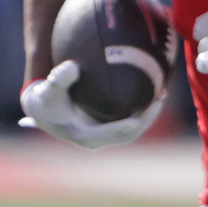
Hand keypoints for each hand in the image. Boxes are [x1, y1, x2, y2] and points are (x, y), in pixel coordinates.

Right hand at [18, 60, 164, 148]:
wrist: (45, 110)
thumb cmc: (46, 100)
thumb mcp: (47, 91)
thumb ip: (58, 80)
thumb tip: (73, 67)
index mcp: (83, 135)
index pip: (107, 134)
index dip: (120, 128)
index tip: (134, 120)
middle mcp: (98, 139)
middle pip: (128, 134)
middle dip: (145, 120)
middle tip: (159, 101)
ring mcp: (106, 135)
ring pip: (134, 129)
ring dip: (149, 114)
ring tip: (162, 94)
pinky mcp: (111, 128)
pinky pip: (132, 120)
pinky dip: (143, 109)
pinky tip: (154, 92)